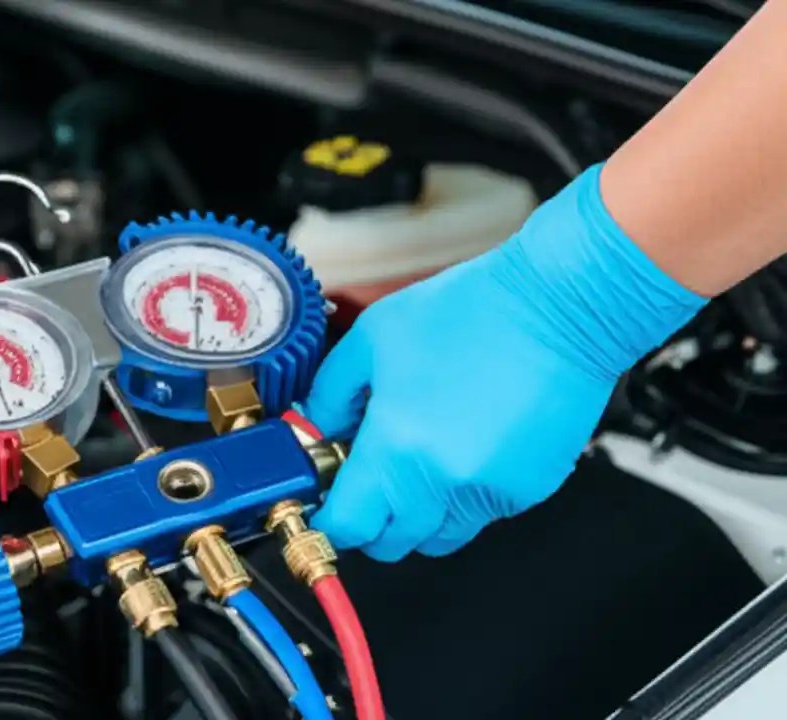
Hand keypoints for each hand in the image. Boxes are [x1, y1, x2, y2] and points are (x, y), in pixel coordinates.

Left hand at [305, 165, 706, 560]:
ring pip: (439, 536)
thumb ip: (329, 396)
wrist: (558, 306)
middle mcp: (445, 482)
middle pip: (393, 543)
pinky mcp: (528, 490)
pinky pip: (481, 514)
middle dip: (373, 518)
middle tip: (368, 476)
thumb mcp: (372, 341)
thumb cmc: (472, 312)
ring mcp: (491, 492)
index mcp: (398, 449)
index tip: (327, 507)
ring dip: (419, 513)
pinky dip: (463, 495)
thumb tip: (311, 431)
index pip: (351, 526)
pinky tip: (465, 443)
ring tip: (419, 457)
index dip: (333, 520)